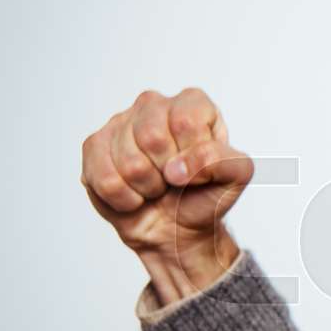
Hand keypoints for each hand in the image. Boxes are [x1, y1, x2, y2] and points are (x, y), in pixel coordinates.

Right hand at [81, 87, 251, 297]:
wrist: (176, 227)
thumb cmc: (204, 195)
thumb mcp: (235, 177)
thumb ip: (224, 161)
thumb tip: (178, 167)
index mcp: (192, 104)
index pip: (186, 121)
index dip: (193, 155)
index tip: (199, 168)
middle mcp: (154, 106)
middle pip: (152, 137)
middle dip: (168, 173)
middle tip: (174, 180)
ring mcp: (120, 124)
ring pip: (129, 162)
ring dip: (148, 188)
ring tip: (156, 186)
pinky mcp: (94, 147)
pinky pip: (105, 179)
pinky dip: (125, 198)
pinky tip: (134, 194)